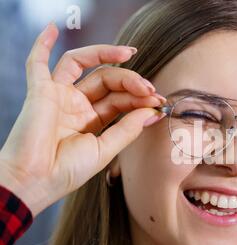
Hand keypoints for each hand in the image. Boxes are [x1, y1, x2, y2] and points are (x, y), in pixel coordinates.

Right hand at [0, 23, 165, 216]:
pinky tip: (53, 28)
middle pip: (107, 80)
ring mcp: (58, 96)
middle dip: (131, 81)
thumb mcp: (105, 150)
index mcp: (92, 119)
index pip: (121, 99)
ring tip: (129, 54)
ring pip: (84, 64)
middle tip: (150, 89)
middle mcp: (77, 104)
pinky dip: (42, 44)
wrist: (36, 182)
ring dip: (106, 55)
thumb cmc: (67, 171)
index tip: (160, 102)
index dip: (141, 98)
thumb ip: (128, 129)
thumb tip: (152, 111)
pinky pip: (37, 62)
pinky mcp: (39, 92)